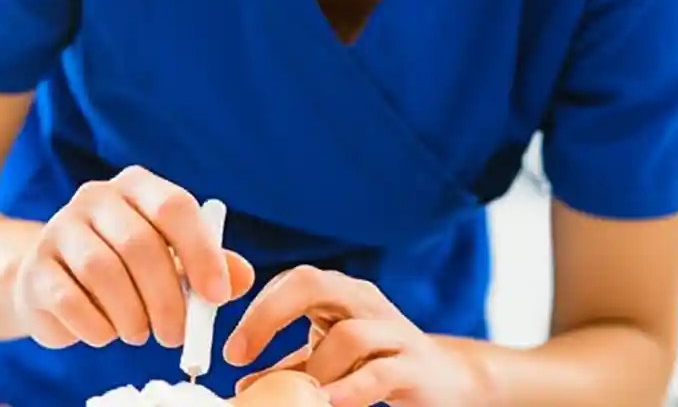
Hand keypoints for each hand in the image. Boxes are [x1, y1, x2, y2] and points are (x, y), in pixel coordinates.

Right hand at [10, 165, 254, 348]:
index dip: (200, 252)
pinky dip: (97, 327)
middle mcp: (96, 197)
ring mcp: (59, 228)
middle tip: (176, 335)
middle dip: (166, 298)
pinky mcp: (35, 267)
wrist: (54, 283)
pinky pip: (70, 300)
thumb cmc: (128, 270)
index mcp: (137, 186)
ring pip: (103, 272)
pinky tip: (107, 333)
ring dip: (131, 315)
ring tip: (140, 334)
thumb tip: (241, 277)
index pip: (174, 206)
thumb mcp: (173, 262)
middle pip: (139, 244)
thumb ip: (209, 266)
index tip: (217, 295)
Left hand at [225, 266, 475, 406]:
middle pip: (312, 284)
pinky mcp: (414, 366)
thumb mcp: (328, 362)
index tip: (232, 352)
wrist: (446, 380)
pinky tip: (330, 402)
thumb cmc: (378, 363)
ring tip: (302, 396)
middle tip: (241, 353)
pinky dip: (351, 389)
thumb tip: (243, 386)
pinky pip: (379, 372)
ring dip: (316, 370)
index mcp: (339, 294)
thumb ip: (290, 369)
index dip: (256, 310)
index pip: (292, 281)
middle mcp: (364, 302)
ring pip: (348, 334)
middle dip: (269, 314)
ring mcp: (393, 331)